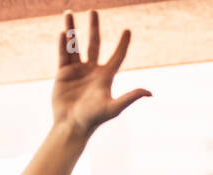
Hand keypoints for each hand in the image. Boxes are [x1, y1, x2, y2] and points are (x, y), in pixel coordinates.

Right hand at [52, 11, 150, 136]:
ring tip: (69, 12)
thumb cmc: (93, 118)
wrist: (72, 126)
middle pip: (94, 44)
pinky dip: (62, 44)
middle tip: (94, 11)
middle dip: (93, 27)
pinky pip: (63, 55)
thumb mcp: (113, 108)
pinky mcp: (62, 74)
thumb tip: (150, 93)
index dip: (123, 44)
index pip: (117, 56)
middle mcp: (91, 70)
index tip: (128, 30)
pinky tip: (62, 32)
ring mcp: (76, 71)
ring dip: (71, 30)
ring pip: (74, 46)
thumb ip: (130, 98)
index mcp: (106, 76)